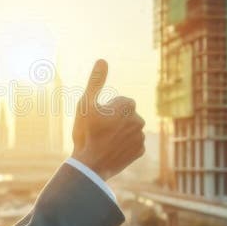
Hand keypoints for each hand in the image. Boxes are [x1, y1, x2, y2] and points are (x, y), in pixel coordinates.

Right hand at [71, 59, 145, 181]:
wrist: (90, 165)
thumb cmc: (86, 132)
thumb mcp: (85, 104)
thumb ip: (95, 81)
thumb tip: (102, 60)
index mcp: (128, 106)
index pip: (120, 103)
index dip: (106, 110)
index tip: (98, 119)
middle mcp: (139, 120)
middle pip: (125, 116)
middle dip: (115, 121)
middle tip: (99, 132)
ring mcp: (141, 137)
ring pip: (129, 130)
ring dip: (120, 134)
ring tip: (104, 142)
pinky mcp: (140, 152)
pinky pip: (132, 144)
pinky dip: (124, 146)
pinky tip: (112, 150)